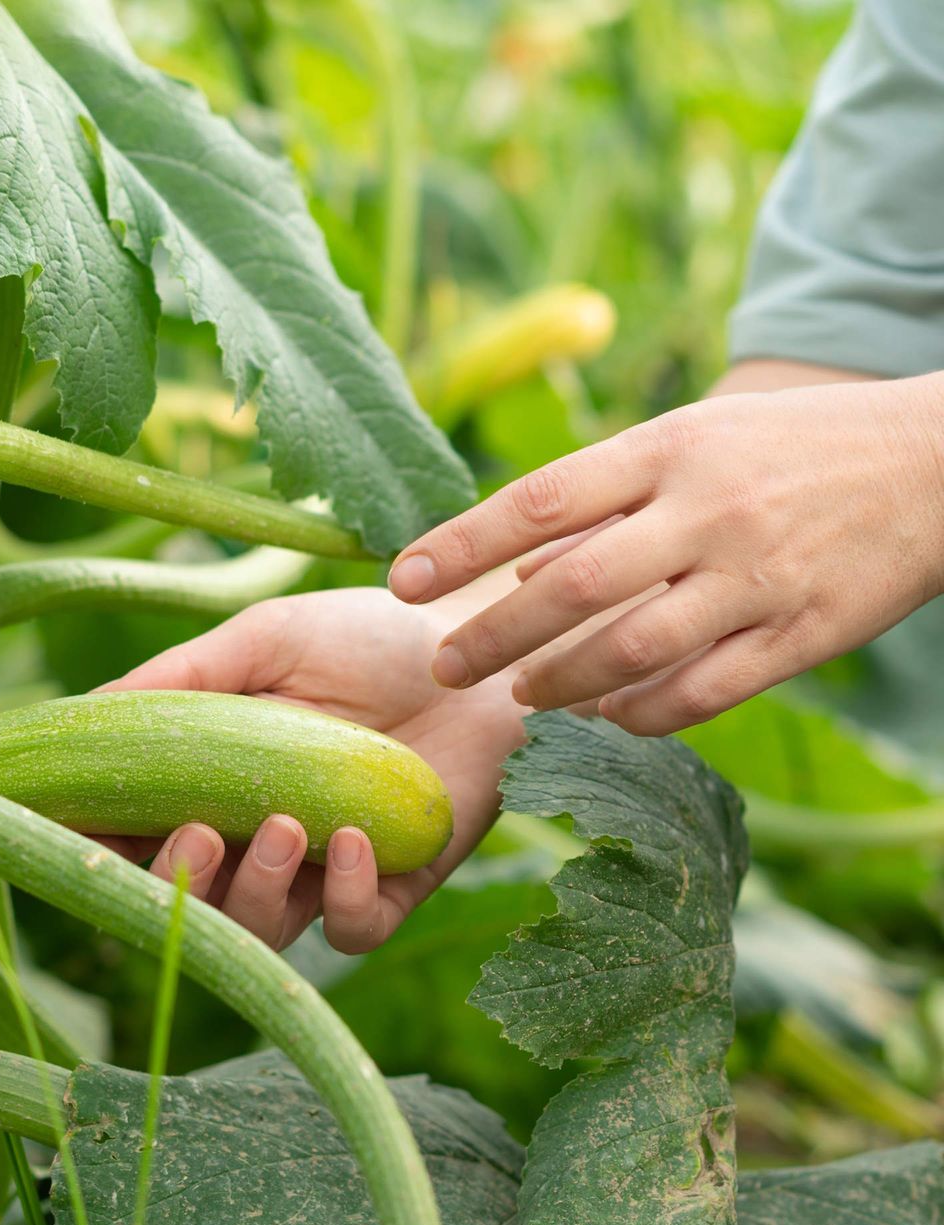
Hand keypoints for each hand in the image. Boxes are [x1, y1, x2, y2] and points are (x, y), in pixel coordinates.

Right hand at [96, 587, 527, 952]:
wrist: (483, 642)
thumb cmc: (368, 635)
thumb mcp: (266, 640)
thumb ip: (181, 678)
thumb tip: (86, 711)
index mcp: (216, 782)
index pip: (137, 834)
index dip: (101, 843)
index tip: (76, 823)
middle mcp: (260, 835)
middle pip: (191, 901)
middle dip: (177, 884)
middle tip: (192, 832)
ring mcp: (325, 868)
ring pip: (263, 932)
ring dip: (254, 894)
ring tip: (281, 827)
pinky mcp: (396, 885)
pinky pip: (352, 929)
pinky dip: (343, 898)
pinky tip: (350, 842)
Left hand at [388, 372, 943, 734]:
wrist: (939, 461)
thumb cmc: (786, 448)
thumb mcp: (693, 441)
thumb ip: (606, 501)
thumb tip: (516, 570)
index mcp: (670, 448)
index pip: (541, 500)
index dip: (462, 543)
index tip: (400, 580)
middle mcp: (708, 511)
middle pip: (574, 587)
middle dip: (493, 635)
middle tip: (443, 665)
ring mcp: (759, 576)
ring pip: (634, 650)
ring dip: (562, 683)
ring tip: (522, 697)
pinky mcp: (806, 634)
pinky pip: (706, 691)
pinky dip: (644, 713)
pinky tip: (609, 719)